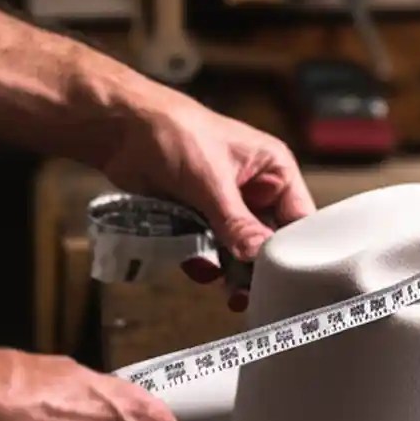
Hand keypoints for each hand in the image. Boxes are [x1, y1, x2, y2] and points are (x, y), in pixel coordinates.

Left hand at [97, 94, 315, 310]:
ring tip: (228, 292)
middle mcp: (255, 190)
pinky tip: (200, 271)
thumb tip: (257, 255)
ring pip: (239, 251)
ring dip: (231, 271)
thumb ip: (236, 222)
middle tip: (251, 293)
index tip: (283, 277)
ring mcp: (226, 207)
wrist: (121, 128)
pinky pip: (210, 251)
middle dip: (258, 267)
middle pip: (269, 241)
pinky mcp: (198, 220)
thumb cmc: (174, 131)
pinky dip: (205, 263)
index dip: (293, 249)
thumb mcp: (211, 180)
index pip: (298, 219)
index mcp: (273, 170)